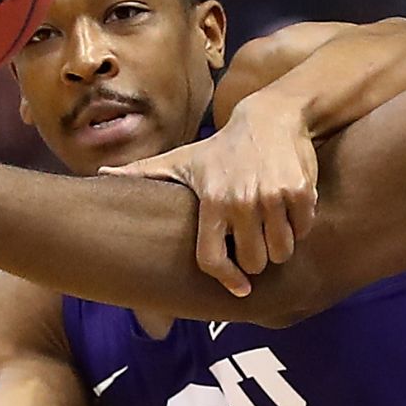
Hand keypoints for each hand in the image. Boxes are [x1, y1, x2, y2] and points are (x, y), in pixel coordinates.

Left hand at [102, 90, 318, 296]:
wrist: (272, 116)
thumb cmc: (222, 147)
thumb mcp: (183, 159)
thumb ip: (144, 172)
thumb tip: (101, 174)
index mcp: (211, 201)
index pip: (214, 259)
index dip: (227, 280)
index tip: (240, 289)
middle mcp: (242, 201)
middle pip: (254, 261)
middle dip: (257, 260)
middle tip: (256, 245)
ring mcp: (273, 197)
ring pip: (282, 250)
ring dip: (280, 246)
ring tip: (273, 229)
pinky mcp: (301, 191)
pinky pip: (304, 228)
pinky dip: (300, 226)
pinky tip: (289, 211)